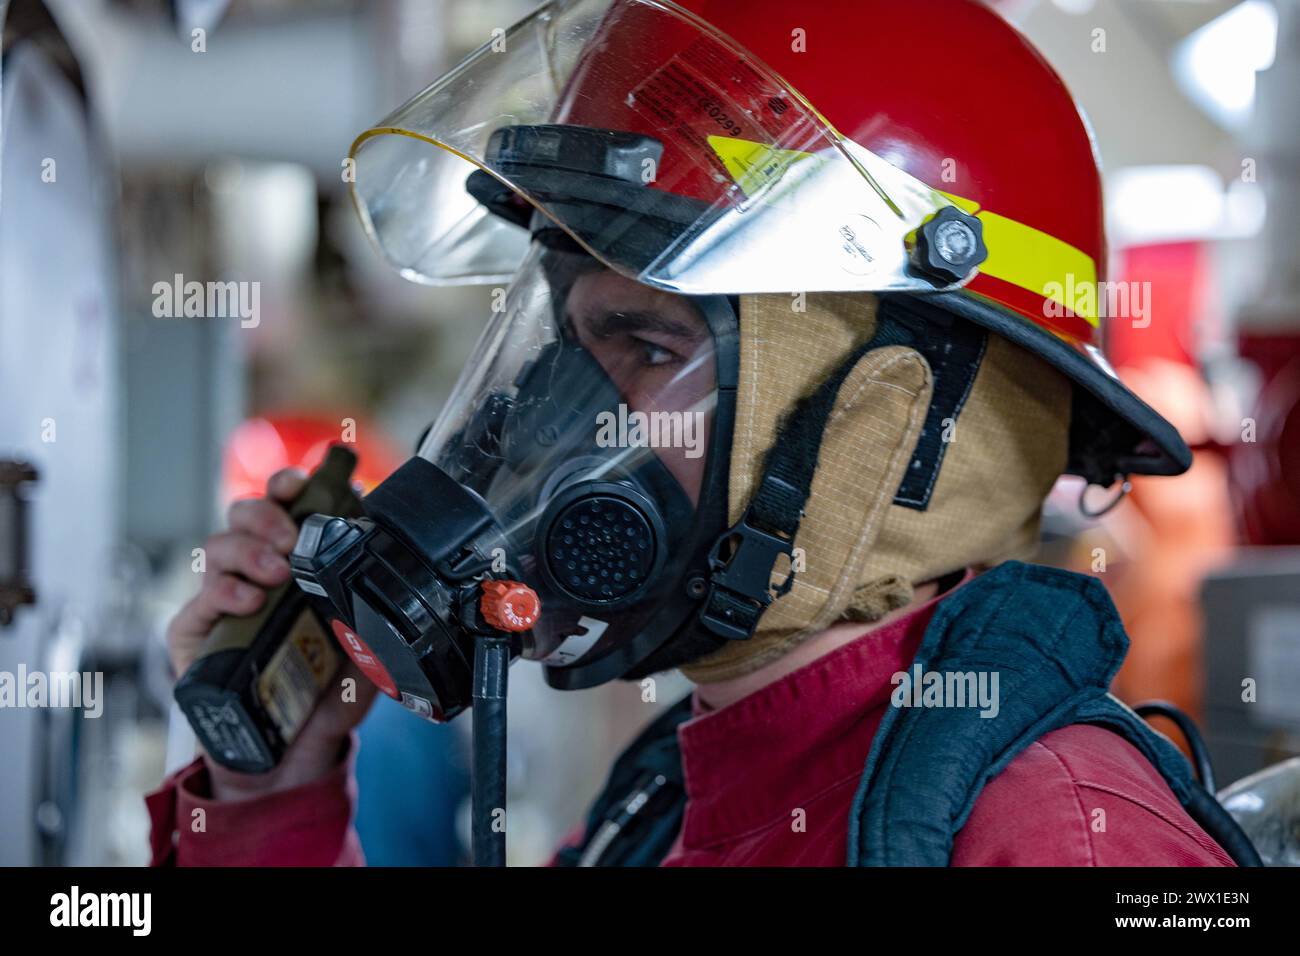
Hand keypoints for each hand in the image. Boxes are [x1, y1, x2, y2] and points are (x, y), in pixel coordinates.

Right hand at [166, 468, 378, 797]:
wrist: (292, 754)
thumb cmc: (326, 694)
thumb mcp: (366, 652)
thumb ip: (375, 619)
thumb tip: (390, 590)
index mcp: (297, 564)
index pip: (286, 507)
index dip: (289, 485)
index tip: (303, 484)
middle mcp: (255, 573)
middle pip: (244, 514)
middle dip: (267, 514)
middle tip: (291, 538)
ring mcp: (223, 600)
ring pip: (219, 546)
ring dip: (249, 549)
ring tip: (277, 572)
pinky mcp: (194, 633)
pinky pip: (200, 599)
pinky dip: (225, 591)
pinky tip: (251, 601)